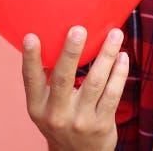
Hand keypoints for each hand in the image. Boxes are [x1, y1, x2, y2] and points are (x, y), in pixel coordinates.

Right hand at [22, 27, 128, 150]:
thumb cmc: (62, 120)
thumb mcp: (46, 107)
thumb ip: (48, 81)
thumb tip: (55, 38)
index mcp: (37, 107)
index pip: (31, 80)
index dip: (30, 58)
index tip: (31, 37)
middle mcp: (56, 114)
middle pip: (64, 78)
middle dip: (71, 52)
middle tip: (79, 29)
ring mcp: (80, 120)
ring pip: (95, 82)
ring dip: (106, 55)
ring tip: (115, 34)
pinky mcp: (101, 124)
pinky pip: (113, 93)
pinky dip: (119, 73)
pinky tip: (122, 57)